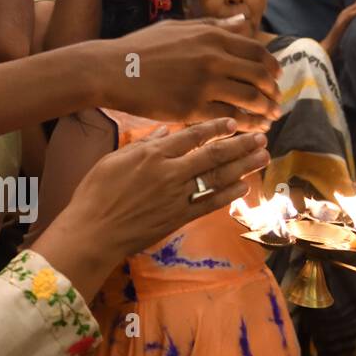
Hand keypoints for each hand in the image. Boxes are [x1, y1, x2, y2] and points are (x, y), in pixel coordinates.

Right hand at [34, 120, 269, 297]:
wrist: (93, 232)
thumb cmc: (95, 194)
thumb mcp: (113, 159)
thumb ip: (142, 145)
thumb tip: (165, 132)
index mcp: (152, 155)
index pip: (191, 136)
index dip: (215, 128)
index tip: (233, 123)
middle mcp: (170, 173)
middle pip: (213, 155)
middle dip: (240, 145)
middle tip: (261, 136)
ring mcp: (177, 197)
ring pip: (217, 178)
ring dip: (243, 167)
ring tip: (263, 157)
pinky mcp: (178, 218)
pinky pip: (210, 203)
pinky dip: (229, 195)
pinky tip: (245, 187)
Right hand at [96, 19, 281, 130]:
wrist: (111, 70)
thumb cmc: (140, 48)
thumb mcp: (178, 27)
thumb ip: (214, 25)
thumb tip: (243, 21)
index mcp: (212, 37)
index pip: (257, 52)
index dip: (272, 67)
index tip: (276, 78)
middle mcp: (213, 59)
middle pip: (259, 77)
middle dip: (273, 92)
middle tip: (276, 102)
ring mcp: (203, 85)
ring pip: (249, 100)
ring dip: (265, 111)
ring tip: (269, 120)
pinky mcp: (191, 109)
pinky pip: (228, 118)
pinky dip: (245, 125)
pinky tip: (249, 130)